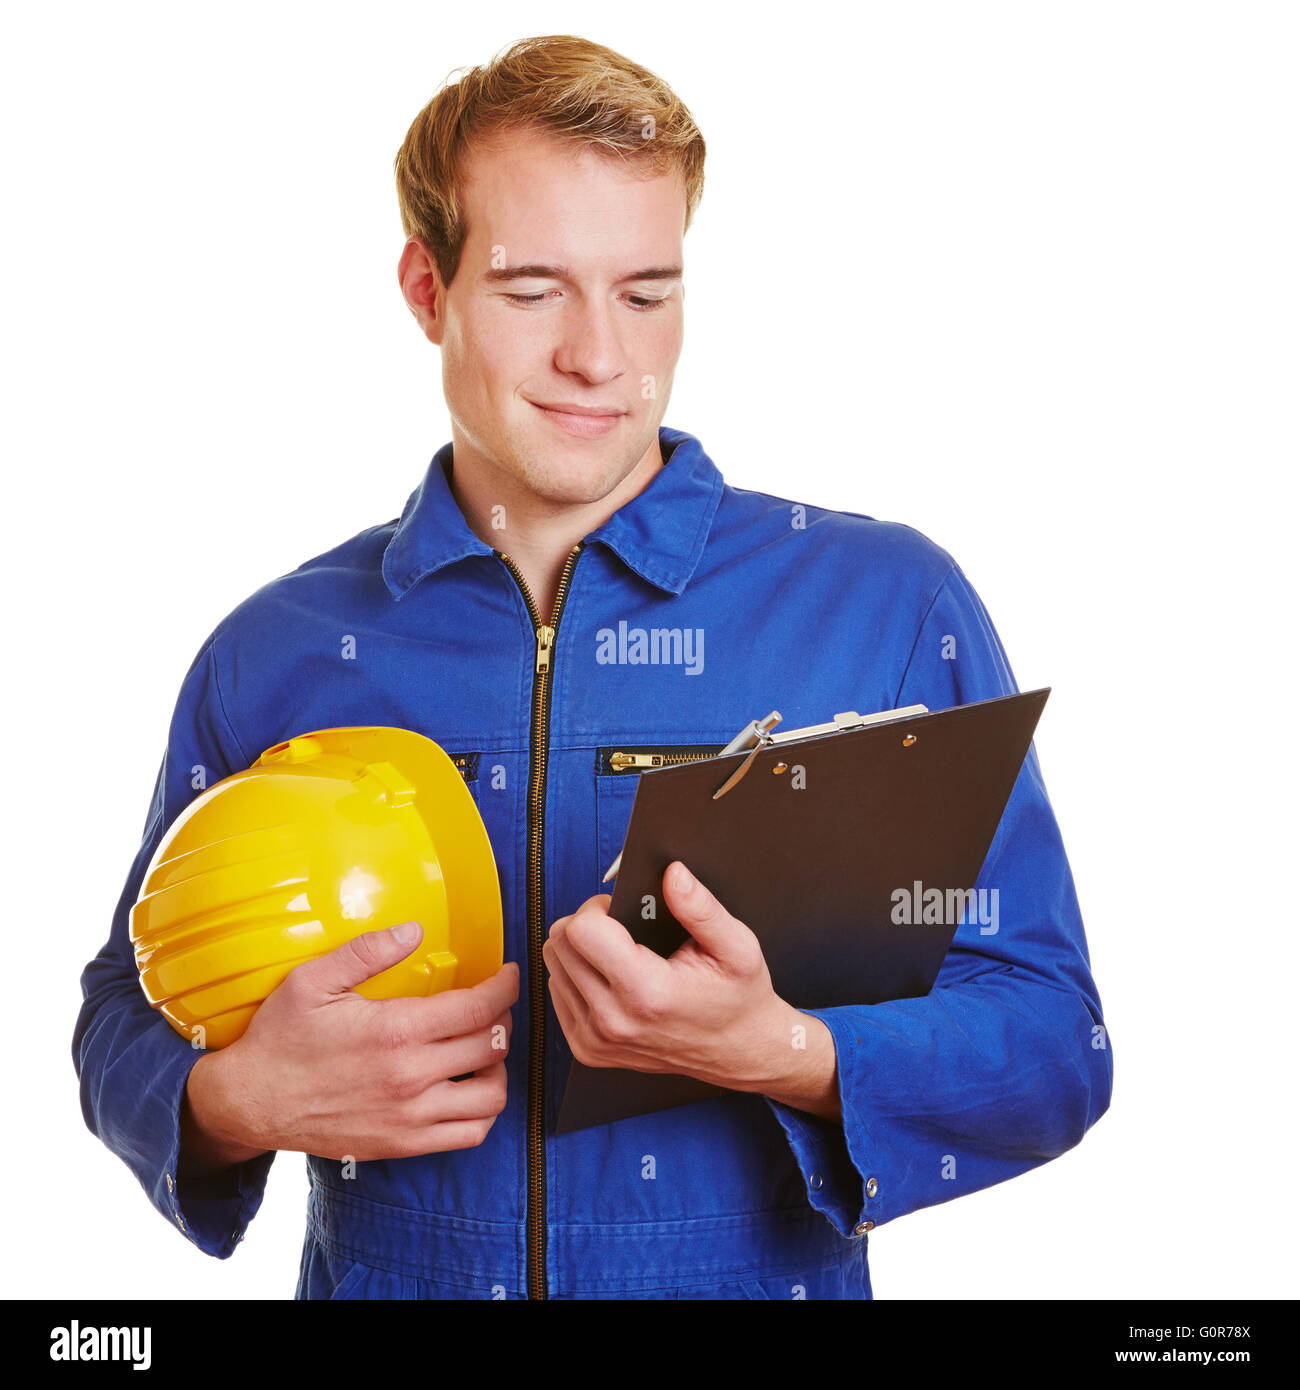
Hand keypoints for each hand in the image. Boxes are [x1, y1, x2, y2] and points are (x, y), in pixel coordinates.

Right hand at [181, 922, 518, 1169]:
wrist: (249, 1104)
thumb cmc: (279, 1039)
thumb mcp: (312, 981)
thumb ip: (367, 952)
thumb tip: (414, 930)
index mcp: (395, 1032)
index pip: (478, 1009)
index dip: (504, 987)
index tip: (508, 975)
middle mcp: (411, 1077)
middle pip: (492, 1046)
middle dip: (503, 1018)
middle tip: (493, 1005)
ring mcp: (410, 1117)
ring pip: (491, 1095)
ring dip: (499, 1067)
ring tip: (485, 1047)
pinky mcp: (403, 1144)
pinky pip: (469, 1134)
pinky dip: (482, 1111)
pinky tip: (469, 1087)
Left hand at [543, 860, 839, 1115]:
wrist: (738, 1052)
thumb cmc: (738, 999)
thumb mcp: (737, 946)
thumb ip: (701, 907)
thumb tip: (673, 874)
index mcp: (647, 994)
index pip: (581, 931)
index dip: (598, 908)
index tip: (620, 910)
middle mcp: (613, 1021)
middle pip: (560, 944)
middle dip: (587, 924)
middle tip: (622, 930)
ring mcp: (595, 1040)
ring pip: (553, 966)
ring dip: (580, 951)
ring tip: (620, 955)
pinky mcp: (586, 1049)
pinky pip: (557, 992)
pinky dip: (578, 976)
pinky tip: (612, 977)